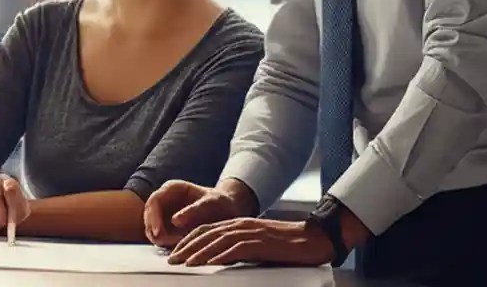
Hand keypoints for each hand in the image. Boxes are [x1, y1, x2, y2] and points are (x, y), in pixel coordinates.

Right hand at [144, 179, 253, 247]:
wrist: (229, 210)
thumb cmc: (221, 203)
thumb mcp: (211, 204)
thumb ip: (194, 211)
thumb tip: (174, 221)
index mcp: (173, 188)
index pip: (154, 201)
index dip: (153, 218)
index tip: (158, 233)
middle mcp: (165, 199)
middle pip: (149, 216)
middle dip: (155, 231)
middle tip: (165, 244)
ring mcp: (165, 213)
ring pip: (153, 228)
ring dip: (161, 238)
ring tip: (178, 244)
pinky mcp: (168, 226)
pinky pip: (161, 236)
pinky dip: (167, 243)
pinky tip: (179, 246)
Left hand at [166, 217, 333, 267]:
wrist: (314, 239)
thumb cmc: (286, 244)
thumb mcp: (257, 242)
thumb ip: (239, 246)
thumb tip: (219, 258)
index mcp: (239, 223)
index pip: (206, 229)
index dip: (188, 240)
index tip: (176, 253)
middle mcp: (242, 225)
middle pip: (207, 234)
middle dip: (187, 247)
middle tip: (172, 260)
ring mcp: (251, 233)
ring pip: (217, 241)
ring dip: (199, 253)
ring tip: (185, 264)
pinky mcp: (261, 243)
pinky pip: (236, 249)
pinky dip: (220, 256)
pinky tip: (209, 264)